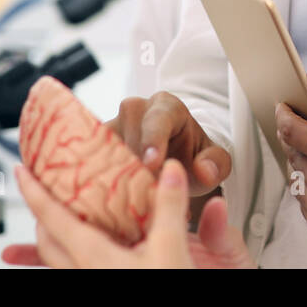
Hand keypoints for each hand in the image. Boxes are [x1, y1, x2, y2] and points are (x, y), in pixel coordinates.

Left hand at [1, 161, 253, 268]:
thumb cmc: (170, 289)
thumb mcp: (174, 248)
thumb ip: (170, 207)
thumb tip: (169, 170)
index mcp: (94, 258)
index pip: (51, 218)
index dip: (33, 192)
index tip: (20, 171)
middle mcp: (85, 274)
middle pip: (47, 242)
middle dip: (42, 215)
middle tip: (44, 192)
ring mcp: (93, 282)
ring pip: (58, 260)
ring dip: (55, 237)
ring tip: (59, 220)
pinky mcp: (105, 287)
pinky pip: (75, 270)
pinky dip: (74, 253)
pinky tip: (96, 249)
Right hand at [105, 91, 231, 196]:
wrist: (176, 160)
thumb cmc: (194, 158)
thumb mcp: (214, 161)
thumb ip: (216, 164)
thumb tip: (203, 170)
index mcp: (167, 106)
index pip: (157, 120)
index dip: (153, 141)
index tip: (151, 163)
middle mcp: (136, 109)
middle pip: (128, 136)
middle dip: (134, 166)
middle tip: (141, 194)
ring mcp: (113, 124)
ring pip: (105, 148)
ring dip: (112, 174)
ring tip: (122, 199)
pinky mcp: (95, 141)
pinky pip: (90, 157)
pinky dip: (95, 177)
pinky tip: (103, 197)